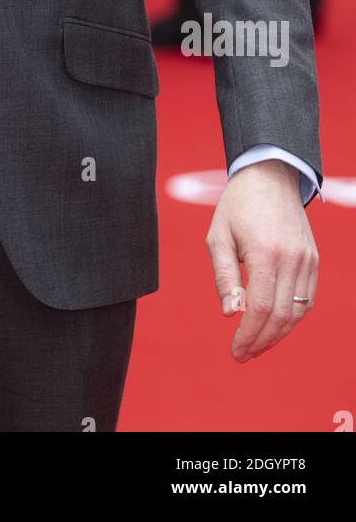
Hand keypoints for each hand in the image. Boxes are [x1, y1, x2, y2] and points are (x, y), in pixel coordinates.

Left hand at [206, 160, 317, 362]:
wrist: (269, 176)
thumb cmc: (237, 206)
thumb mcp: (218, 236)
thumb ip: (224, 276)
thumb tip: (230, 314)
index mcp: (265, 252)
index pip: (259, 308)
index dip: (248, 335)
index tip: (235, 351)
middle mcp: (291, 258)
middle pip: (280, 315)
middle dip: (261, 341)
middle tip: (243, 354)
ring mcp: (307, 259)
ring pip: (297, 311)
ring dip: (278, 334)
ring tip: (257, 345)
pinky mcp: (313, 259)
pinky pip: (307, 298)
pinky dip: (292, 317)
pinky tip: (274, 324)